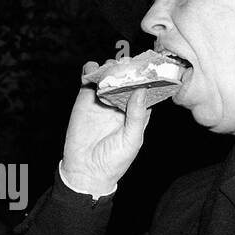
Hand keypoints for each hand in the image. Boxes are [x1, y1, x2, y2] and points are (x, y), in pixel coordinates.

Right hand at [61, 63, 151, 195]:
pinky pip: (88, 80)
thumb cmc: (114, 161)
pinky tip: (92, 69)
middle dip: (127, 68)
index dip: (146, 77)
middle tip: (127, 63)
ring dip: (110, 67)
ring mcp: (103, 100)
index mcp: (137, 112)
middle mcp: (121, 103)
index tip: (148, 66)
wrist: (86, 171)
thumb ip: (137, 116)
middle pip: (126, 78)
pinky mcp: (85, 100)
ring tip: (110, 67)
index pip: (145, 88)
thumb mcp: (131, 140)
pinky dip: (90, 70)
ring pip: (108, 75)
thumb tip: (141, 90)